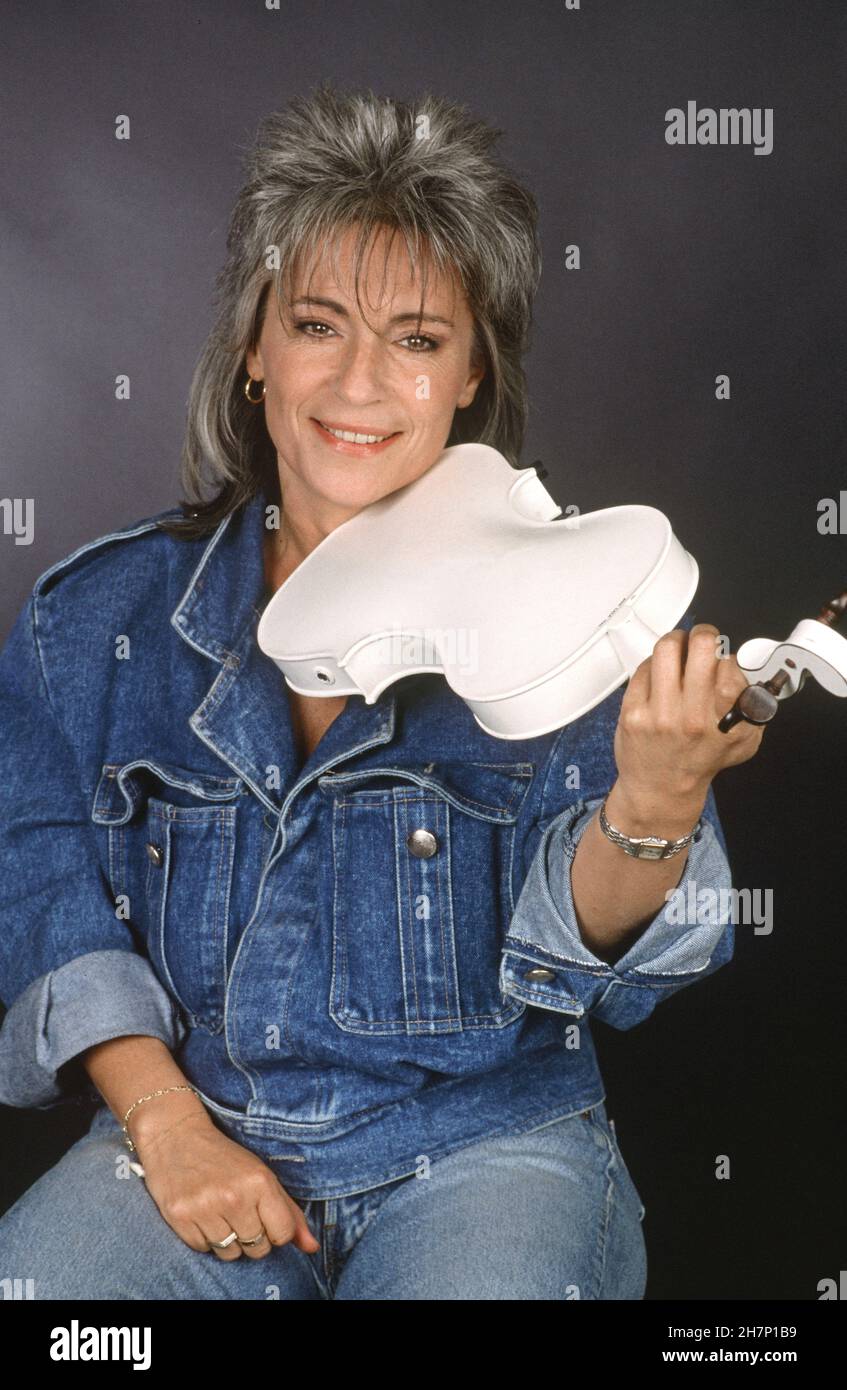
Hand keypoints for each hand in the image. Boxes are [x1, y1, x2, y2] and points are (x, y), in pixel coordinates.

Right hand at [136, 1112, 319, 1260]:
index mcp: (259, 1182)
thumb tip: (312, 1247)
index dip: (277, 1231)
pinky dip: (205, 1238)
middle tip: (240, 1211)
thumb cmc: (225, 1158)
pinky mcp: (180, 1218)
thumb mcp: (262, 1175)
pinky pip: (204, 1249)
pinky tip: (202, 1214)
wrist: (177, 1137)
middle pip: (258, 1248)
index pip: (283, 1234)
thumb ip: (290, 1213)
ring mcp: (205, 1208)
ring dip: (228, 1240)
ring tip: (220, 1213)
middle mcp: (234, 1197)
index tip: (266, 1218)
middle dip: (253, 1236)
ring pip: (231, 1254)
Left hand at [613, 623, 765, 812]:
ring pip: (666, 649)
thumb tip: (745, 669)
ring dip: (675, 641)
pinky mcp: (633, 712)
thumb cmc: (699, 762)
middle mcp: (692, 717)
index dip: (727, 656)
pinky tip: (658, 674)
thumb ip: (753, 708)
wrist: (661, 789)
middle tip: (701, 640)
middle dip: (703, 635)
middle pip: (700, 647)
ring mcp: (659, 714)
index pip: (732, 668)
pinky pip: (643, 667)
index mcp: (724, 723)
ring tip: (678, 648)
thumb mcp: (742, 742)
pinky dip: (652, 664)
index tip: (722, 658)